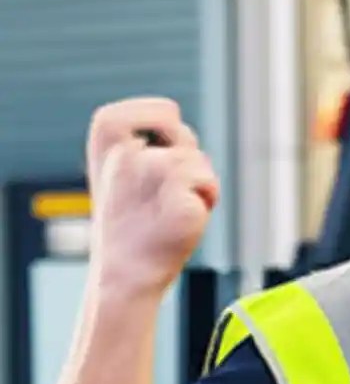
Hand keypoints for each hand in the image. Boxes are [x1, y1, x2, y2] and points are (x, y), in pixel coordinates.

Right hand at [86, 97, 219, 297]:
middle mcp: (124, 151)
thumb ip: (153, 140)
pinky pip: (208, 182)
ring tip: (172, 206)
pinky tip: (185, 218)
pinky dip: (207, 198)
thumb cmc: (132, 221)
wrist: (126, 274)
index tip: (156, 158)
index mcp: (107, 136)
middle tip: (163, 191)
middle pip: (187, 135)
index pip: (166, 109)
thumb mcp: (131, 169)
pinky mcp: (175, 196)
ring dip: (199, 183)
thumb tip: (181, 129)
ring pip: (199, 161)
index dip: (174, 132)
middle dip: (188, 159)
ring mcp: (149, 172)